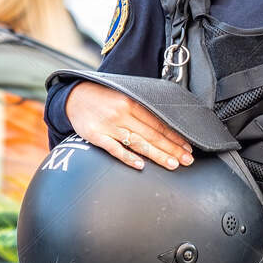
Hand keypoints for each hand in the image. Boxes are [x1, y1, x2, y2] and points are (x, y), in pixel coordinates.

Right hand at [66, 82, 194, 171]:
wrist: (74, 97)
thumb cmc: (103, 99)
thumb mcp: (124, 96)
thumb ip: (142, 109)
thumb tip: (165, 124)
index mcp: (132, 103)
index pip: (159, 123)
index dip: (175, 136)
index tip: (188, 146)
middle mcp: (123, 114)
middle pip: (152, 135)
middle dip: (172, 148)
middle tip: (188, 160)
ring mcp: (109, 126)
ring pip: (138, 143)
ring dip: (157, 155)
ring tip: (173, 164)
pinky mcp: (96, 136)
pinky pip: (114, 149)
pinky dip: (128, 157)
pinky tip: (141, 165)